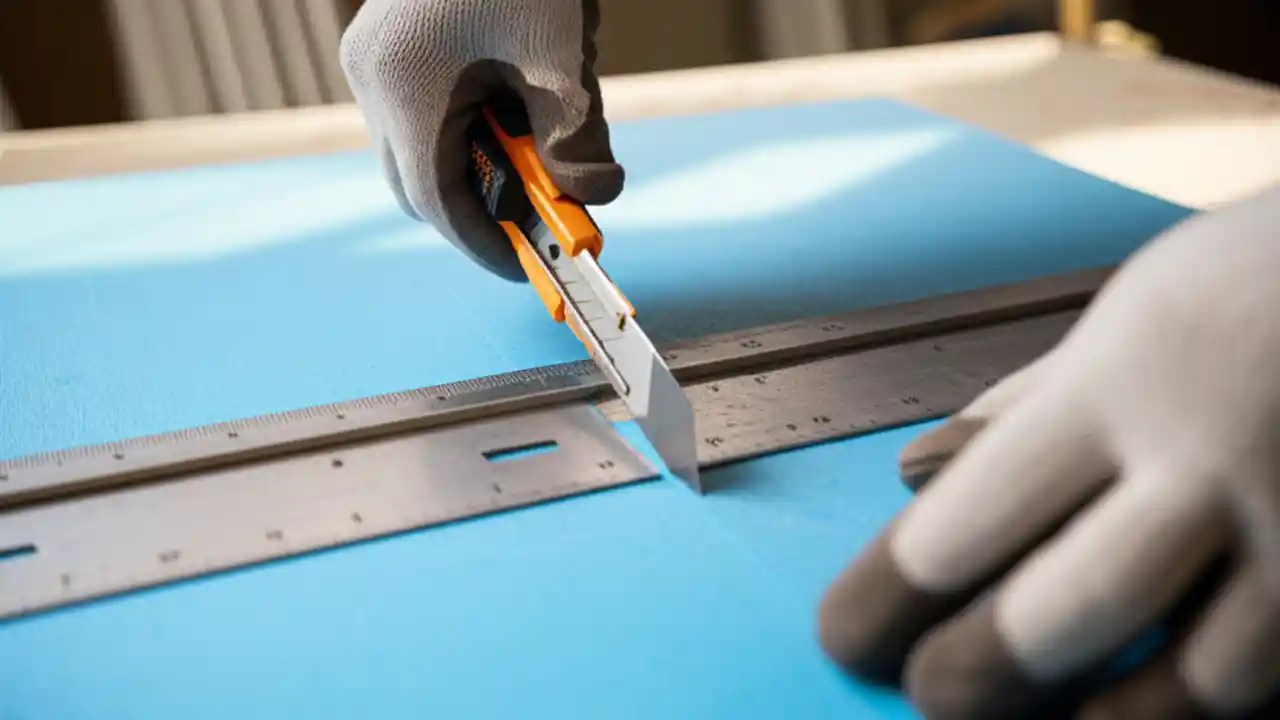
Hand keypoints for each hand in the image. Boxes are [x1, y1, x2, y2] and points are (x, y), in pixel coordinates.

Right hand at [340, 0, 622, 279]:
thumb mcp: (562, 58)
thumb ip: (578, 139)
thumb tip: (594, 201)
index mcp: (404, 86)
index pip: (436, 201)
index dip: (485, 246)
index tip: (529, 269)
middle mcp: (374, 79)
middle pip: (419, 184)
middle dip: (482, 213)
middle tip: (541, 224)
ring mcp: (376, 59)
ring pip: (419, 151)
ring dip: (479, 169)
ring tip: (542, 157)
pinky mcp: (390, 44)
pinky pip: (423, 114)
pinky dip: (470, 132)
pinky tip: (519, 111)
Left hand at [819, 186, 1279, 718]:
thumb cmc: (1248, 288)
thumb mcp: (1121, 317)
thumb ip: (1028, 405)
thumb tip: (915, 474)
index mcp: (1113, 384)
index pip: (965, 521)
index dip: (886, 598)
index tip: (845, 635)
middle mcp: (1203, 460)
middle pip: (1054, 620)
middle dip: (970, 677)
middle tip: (932, 689)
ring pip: (1186, 686)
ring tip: (1046, 717)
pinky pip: (1270, 680)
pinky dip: (1198, 705)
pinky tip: (1152, 700)